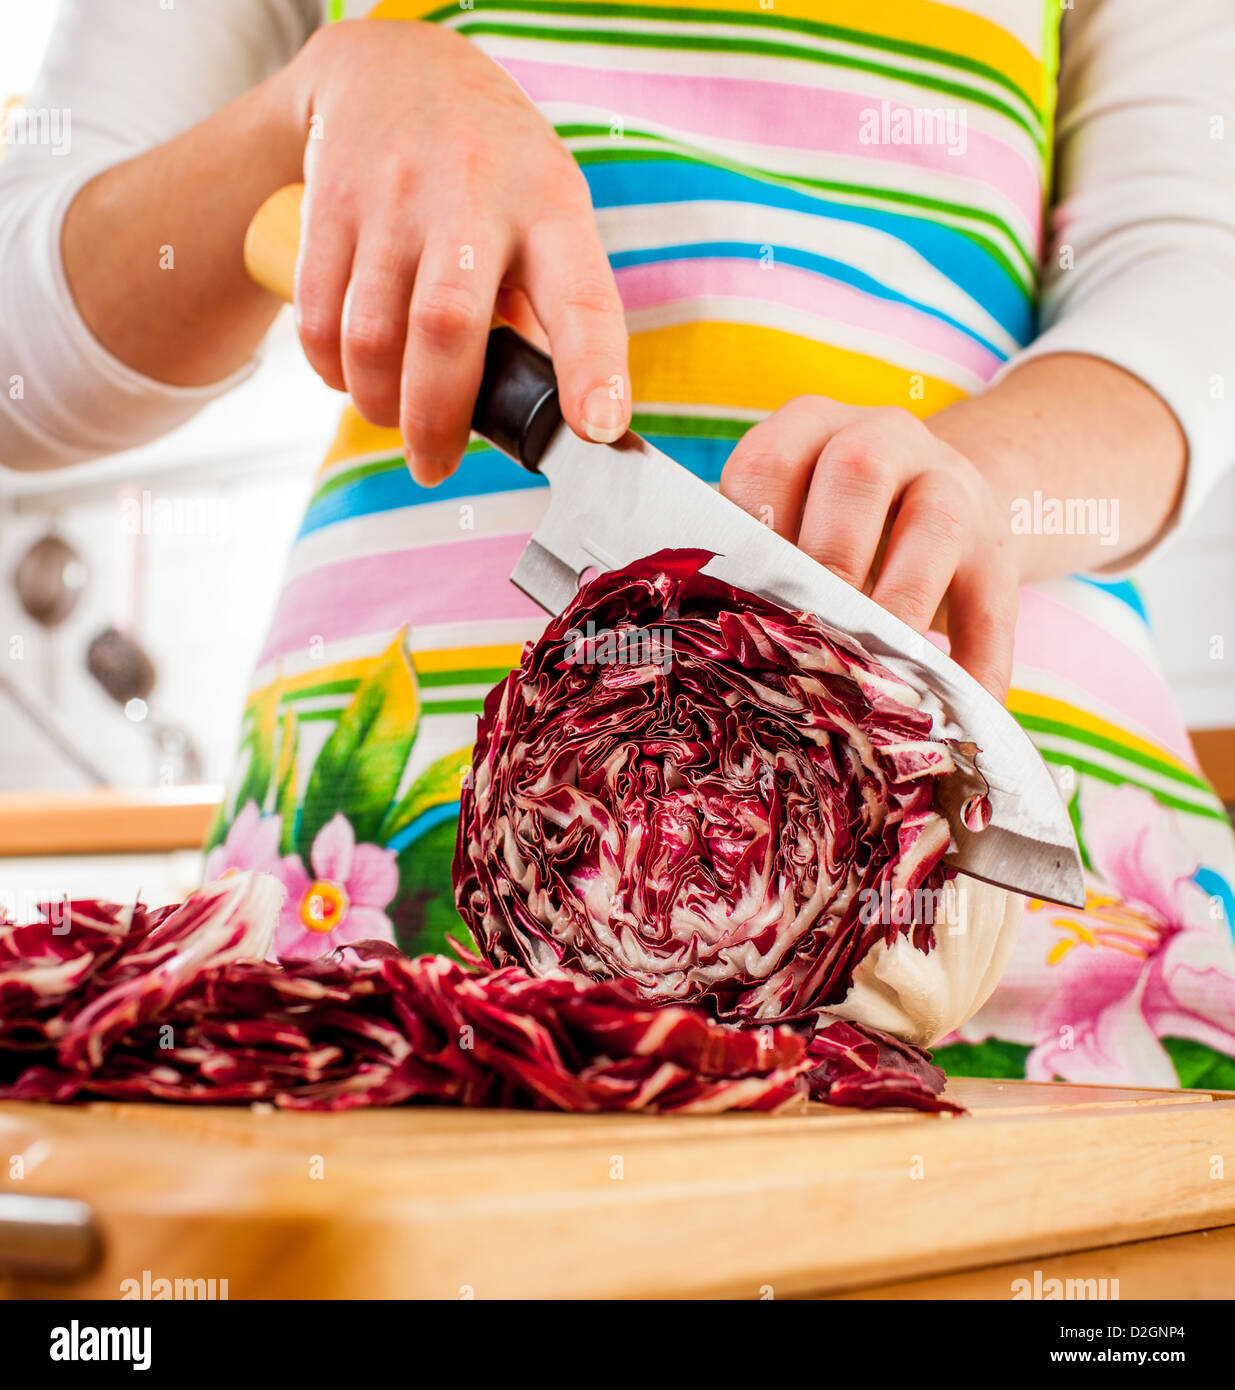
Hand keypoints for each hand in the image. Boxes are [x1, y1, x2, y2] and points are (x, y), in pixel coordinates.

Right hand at [276, 20, 629, 482]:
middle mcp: (474, 195)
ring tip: (393, 423)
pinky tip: (353, 378)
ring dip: (377, 404)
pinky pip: (320, 317)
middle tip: (434, 467)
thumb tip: (552, 418)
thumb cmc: (494, 174)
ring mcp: (395, 196)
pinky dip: (333, 371)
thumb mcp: (546, 218)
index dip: (592, 369)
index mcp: (550, 209)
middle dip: (436, 418)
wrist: (392, 71)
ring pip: (372, 335)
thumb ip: (548, 311)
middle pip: (447, 328)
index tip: (599, 431)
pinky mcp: (330, 204)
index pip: (582, 298)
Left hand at [720, 397, 1018, 698]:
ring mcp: (953, 486)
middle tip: (806, 632)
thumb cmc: (831, 529)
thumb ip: (754, 561)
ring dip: (899, 604)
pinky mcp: (999, 549)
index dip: (752, 530)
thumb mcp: (791, 517)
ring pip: (935, 526)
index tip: (738, 597)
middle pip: (857, 470)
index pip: (769, 461)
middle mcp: (884, 437)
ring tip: (874, 675)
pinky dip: (974, 664)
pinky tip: (951, 712)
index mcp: (810, 426)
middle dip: (827, 558)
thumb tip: (712, 639)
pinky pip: (992, 606)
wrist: (946, 504)